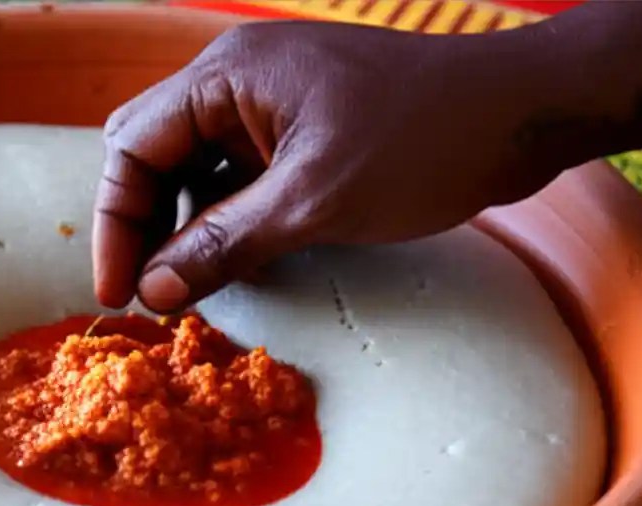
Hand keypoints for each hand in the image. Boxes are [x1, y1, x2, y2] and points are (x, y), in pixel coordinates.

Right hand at [92, 20, 563, 311]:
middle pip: (153, 153)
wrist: (524, 112)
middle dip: (143, 224)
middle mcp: (237, 77)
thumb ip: (225, 245)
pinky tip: (235, 262)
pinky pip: (239, 172)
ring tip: (189, 288)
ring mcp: (270, 100)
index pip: (132, 147)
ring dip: (185, 225)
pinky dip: (227, 216)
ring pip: (195, 166)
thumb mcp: (315, 202)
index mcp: (227, 74)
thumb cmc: (425, 140)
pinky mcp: (301, 126)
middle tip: (148, 295)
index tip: (119, 295)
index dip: (117, 224)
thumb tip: (155, 292)